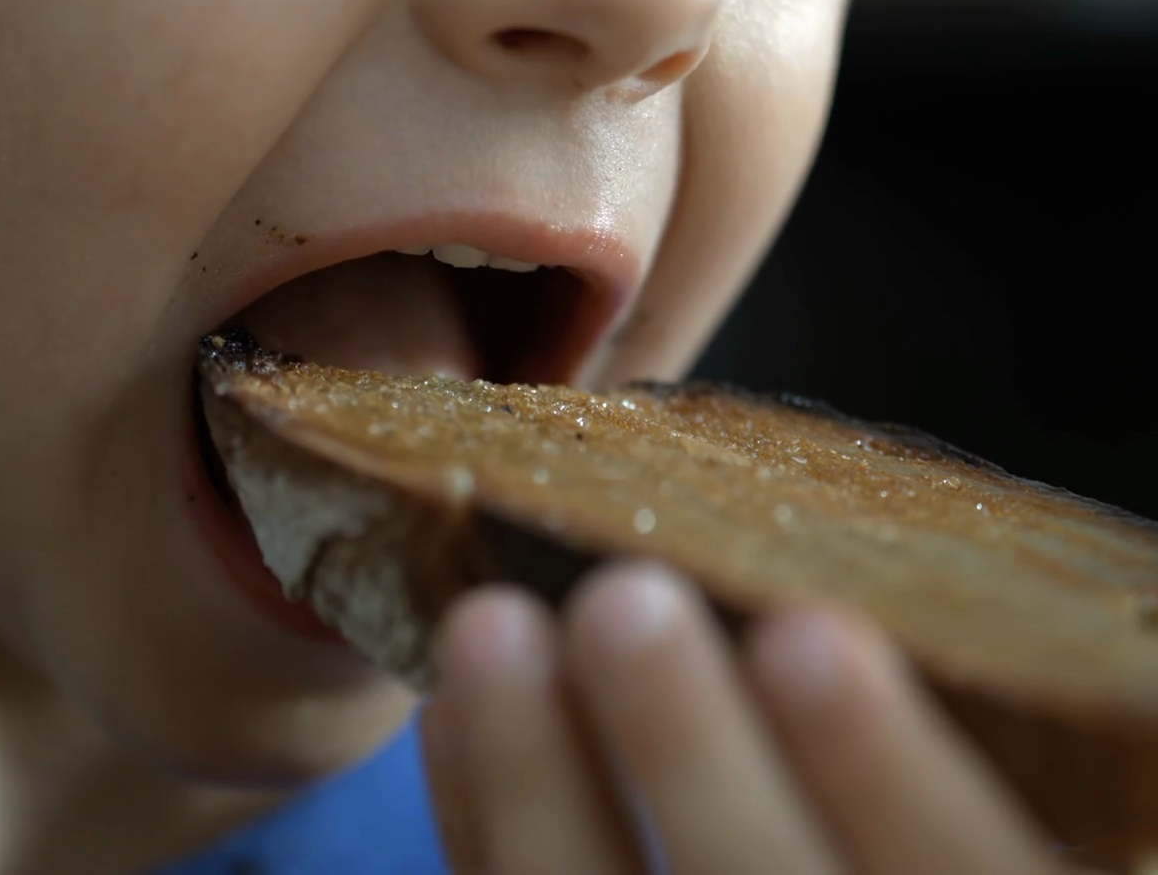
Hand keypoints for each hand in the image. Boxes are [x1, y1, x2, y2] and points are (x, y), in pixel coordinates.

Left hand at [419, 560, 1066, 874]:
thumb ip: (960, 748)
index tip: (811, 633)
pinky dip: (482, 821)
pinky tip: (452, 706)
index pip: (957, 872)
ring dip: (531, 777)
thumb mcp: (987, 795)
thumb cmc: (903, 830)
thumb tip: (840, 592)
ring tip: (491, 622)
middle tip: (624, 599)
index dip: (889, 772)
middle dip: (685, 753)